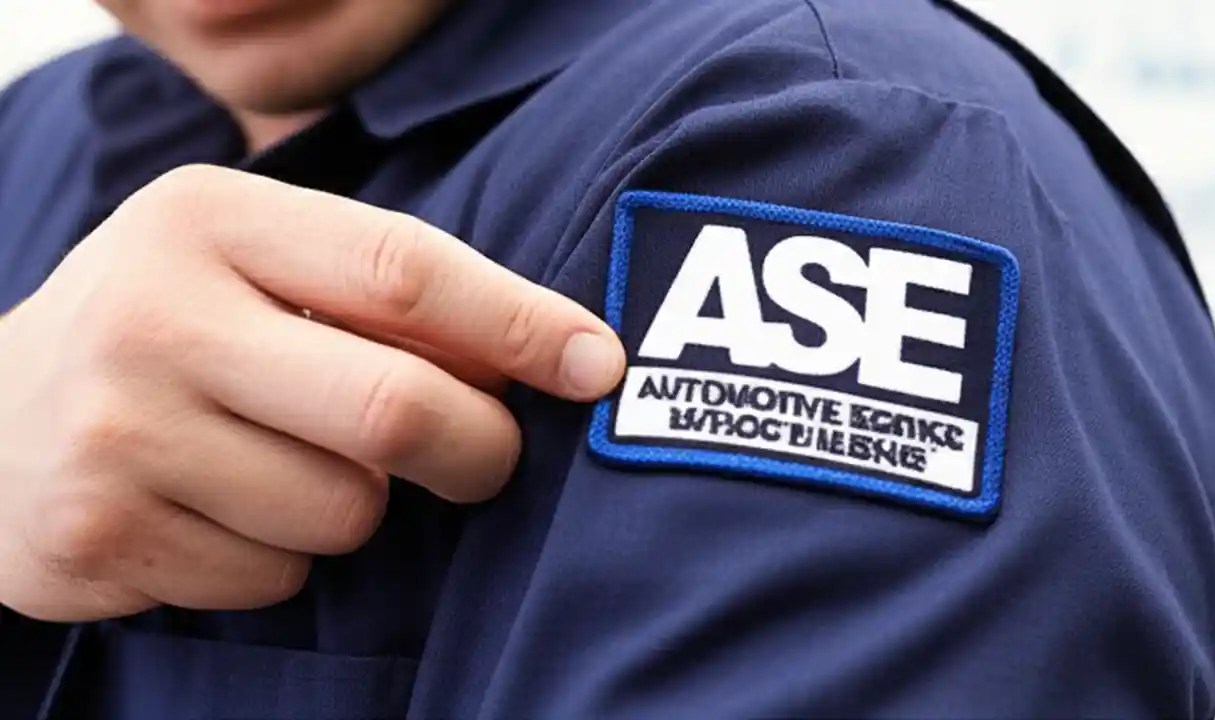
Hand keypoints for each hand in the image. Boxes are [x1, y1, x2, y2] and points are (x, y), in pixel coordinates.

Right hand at [0, 165, 623, 621]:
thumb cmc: (170, 330)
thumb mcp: (252, 263)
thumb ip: (381, 292)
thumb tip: (554, 356)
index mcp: (211, 221)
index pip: (405, 270)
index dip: (522, 324)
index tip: (597, 365)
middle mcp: (154, 315)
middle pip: (396, 407)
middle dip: (478, 447)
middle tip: (486, 456)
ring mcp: (117, 433)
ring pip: (347, 511)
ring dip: (359, 505)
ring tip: (290, 466)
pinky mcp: (101, 537)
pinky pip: (278, 576)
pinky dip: (286, 557)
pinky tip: (225, 512)